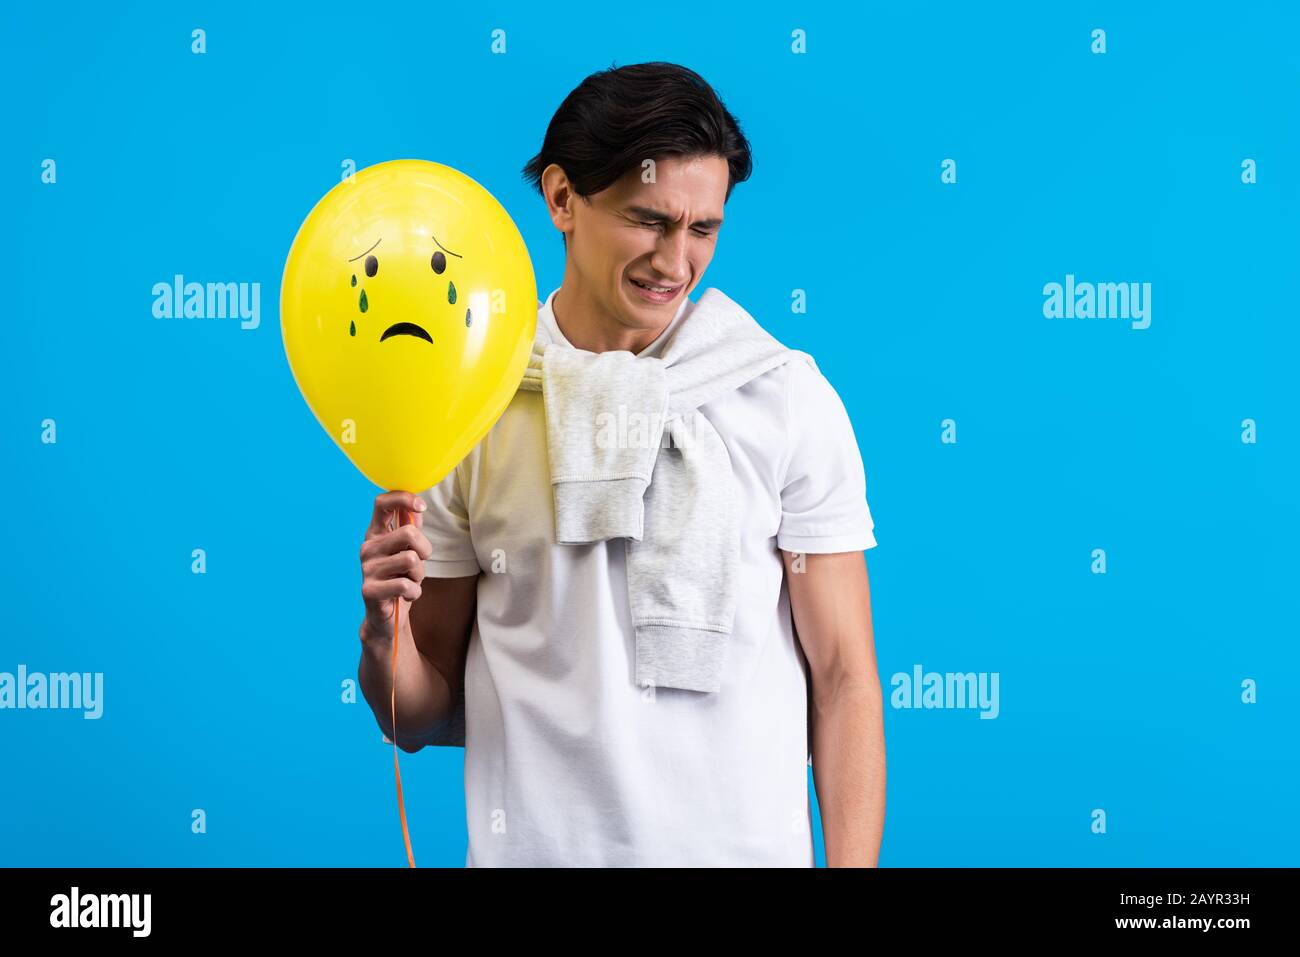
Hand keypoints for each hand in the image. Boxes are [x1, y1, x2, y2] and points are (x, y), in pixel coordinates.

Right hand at [360, 490, 431, 639]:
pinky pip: (406, 584)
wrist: (385, 616)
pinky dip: (414, 592)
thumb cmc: (399, 579)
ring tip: (410, 581)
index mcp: (376, 534)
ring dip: (419, 574)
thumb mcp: (408, 551)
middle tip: (419, 564)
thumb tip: (417, 508)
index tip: (421, 506)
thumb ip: (411, 529)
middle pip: (408, 532)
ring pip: (411, 559)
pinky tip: (406, 595)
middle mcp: (367, 547)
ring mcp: (366, 568)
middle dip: (425, 550)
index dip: (403, 498)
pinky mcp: (369, 590)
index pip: (382, 503)